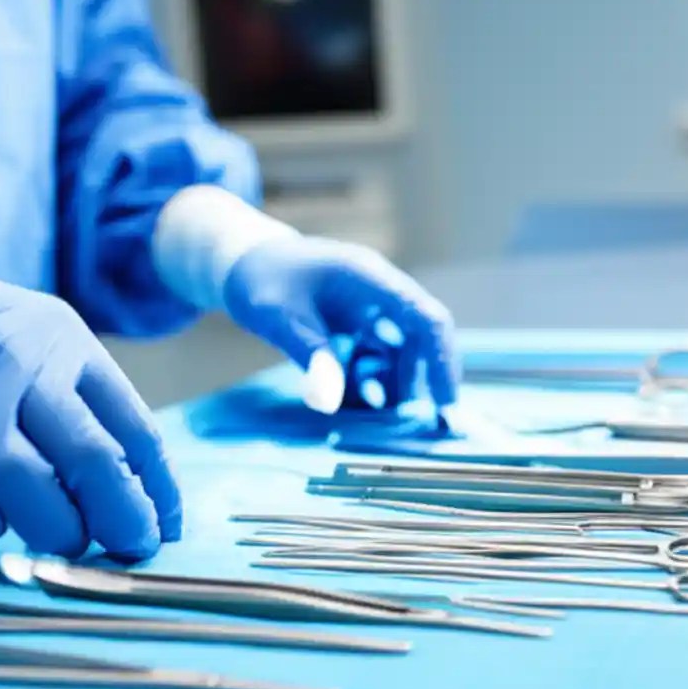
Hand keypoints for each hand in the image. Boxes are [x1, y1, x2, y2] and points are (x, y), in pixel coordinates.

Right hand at [0, 243, 179, 560]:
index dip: (157, 489)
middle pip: (94, 458)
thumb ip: (71, 398)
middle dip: (122, 518)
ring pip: (33, 487)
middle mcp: (22, 361)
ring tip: (63, 541)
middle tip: (128, 549)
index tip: (162, 527)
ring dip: (58, 530)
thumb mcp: (26, 338)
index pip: (134, 427)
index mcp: (63, 340)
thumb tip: (123, 487)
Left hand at [223, 237, 455, 412]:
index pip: (425, 319)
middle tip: (407, 424)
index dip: (442, 360)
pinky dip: (370, 383)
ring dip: (391, 386)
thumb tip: (330, 401)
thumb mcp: (279, 317)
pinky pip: (375, 361)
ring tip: (372, 410)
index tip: (445, 403)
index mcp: (370, 280)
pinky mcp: (355, 328)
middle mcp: (378, 294)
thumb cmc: (260, 280)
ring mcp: (368, 311)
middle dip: (416, 382)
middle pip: (418, 342)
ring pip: (398, 356)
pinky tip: (354, 399)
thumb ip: (309, 354)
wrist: (242, 264)